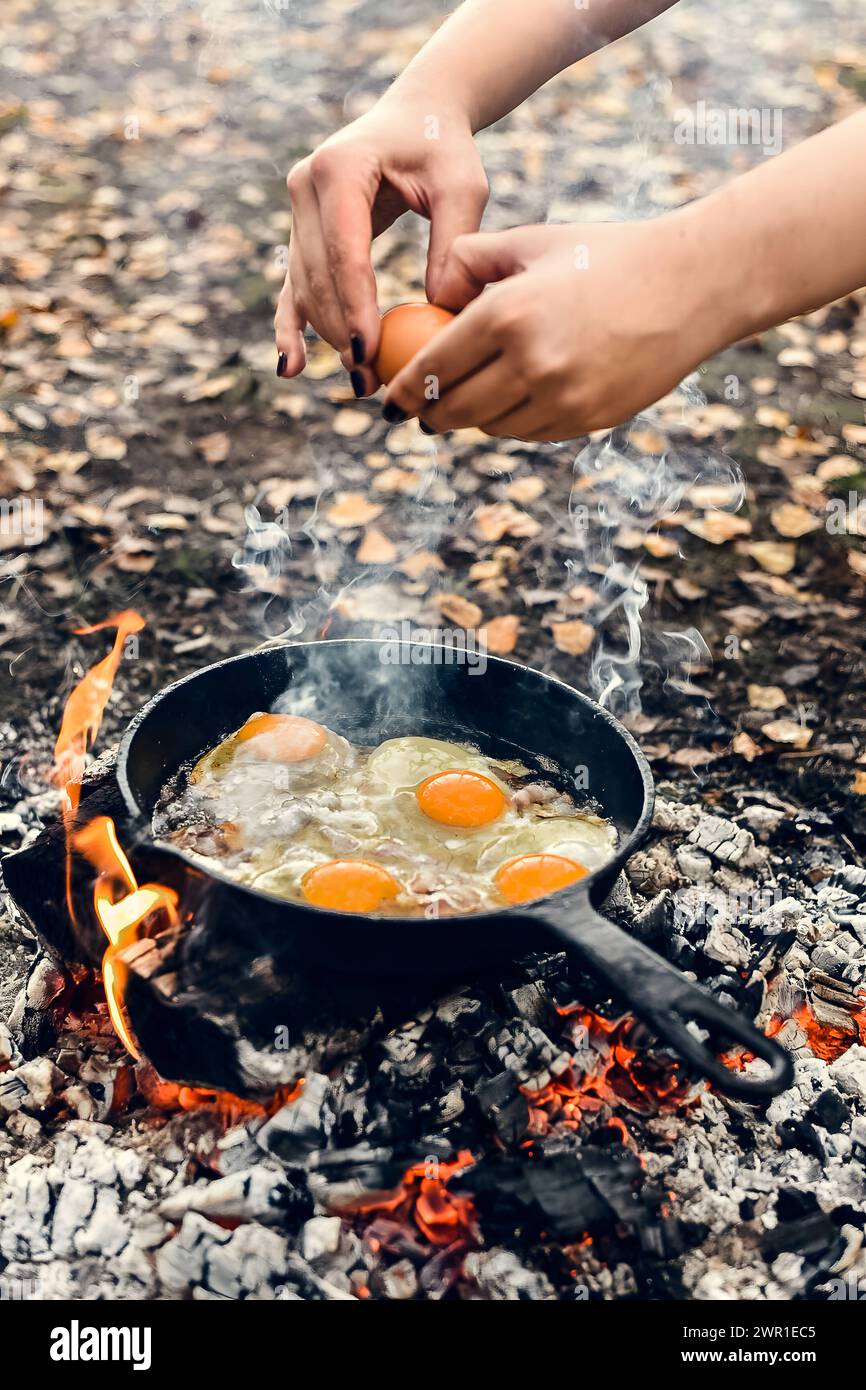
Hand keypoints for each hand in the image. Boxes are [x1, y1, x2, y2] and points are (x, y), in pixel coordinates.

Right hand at [274, 95, 487, 388]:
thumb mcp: (462, 186)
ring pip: (305, 287)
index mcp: (339, 168)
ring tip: (360, 382)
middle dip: (343, 333)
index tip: (370, 353)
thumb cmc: (442, 147)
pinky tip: (290, 368)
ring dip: (328, 338)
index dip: (355, 308)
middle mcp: (305, 185)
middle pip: (320, 277)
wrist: (416, 116)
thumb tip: (442, 308)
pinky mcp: (300, 229)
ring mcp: (297, 208)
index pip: (344, 253)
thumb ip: (453, 243)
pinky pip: (293, 285)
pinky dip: (292, 327)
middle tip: (372, 380)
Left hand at [381, 217, 735, 440]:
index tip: (390, 400)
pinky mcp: (588, 419)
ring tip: (466, 402)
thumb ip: (468, 263)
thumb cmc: (605, 254)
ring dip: (472, 419)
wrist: (691, 285)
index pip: (433, 368)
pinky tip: (513, 401)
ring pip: (491, 427)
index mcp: (507, 315)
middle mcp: (531, 364)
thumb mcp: (531, 242)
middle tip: (419, 411)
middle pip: (455, 410)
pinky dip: (512, 422)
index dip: (404, 390)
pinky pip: (530, 432)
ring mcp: (562, 399)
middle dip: (430, 414)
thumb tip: (427, 302)